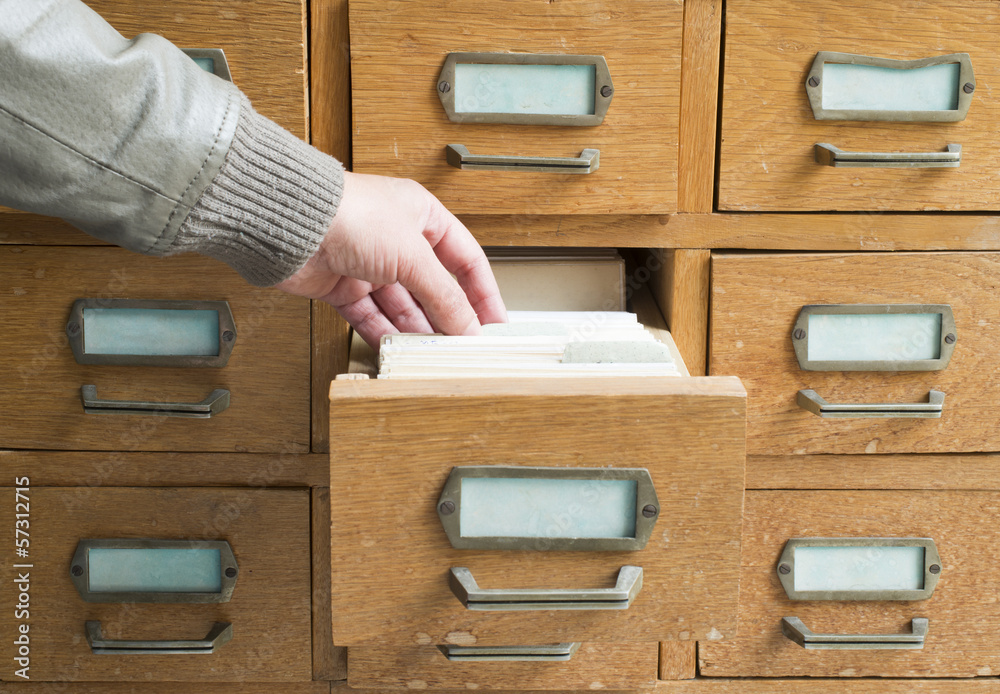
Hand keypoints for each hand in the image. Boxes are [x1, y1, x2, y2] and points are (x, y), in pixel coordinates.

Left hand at [276, 171, 506, 346]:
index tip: (494, 322)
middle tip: (462, 343)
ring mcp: (368, 264)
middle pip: (433, 287)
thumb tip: (467, 324)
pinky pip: (370, 317)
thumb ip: (444, 294)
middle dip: (448, 316)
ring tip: (433, 352)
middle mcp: (395, 240)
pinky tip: (397, 348)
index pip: (465, 259)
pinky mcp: (341, 287)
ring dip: (416, 329)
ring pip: (401, 306)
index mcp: (421, 216)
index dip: (482, 291)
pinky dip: (384, 334)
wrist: (288, 223)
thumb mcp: (412, 255)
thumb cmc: (348, 213)